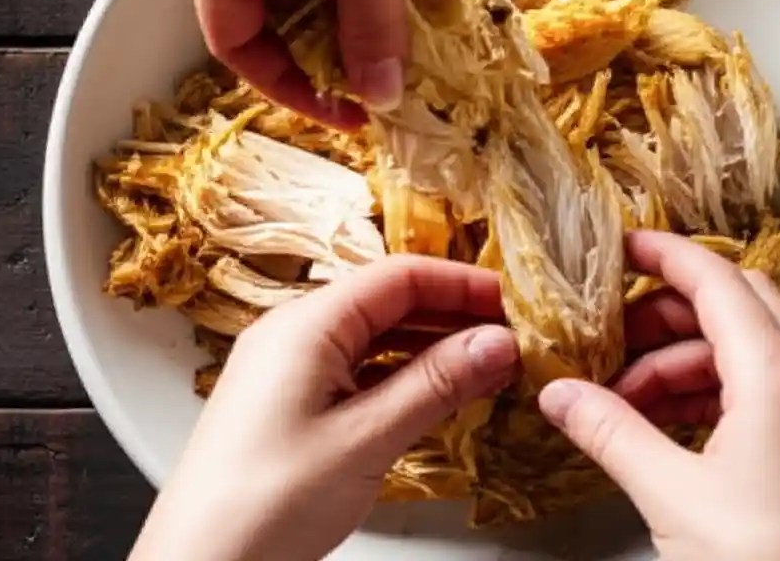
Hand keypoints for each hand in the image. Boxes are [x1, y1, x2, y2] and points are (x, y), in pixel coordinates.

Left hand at [128, 256, 518, 560]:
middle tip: (512, 339)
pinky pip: (358, 371)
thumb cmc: (265, 503)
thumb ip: (435, 385)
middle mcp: (294, 334)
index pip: (398, 276)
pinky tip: (440, 395)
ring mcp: (290, 370)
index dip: (461, 283)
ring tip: (489, 369)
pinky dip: (404, 377)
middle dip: (453, 315)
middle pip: (388, 302)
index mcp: (305, 325)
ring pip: (376, 338)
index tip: (513, 302)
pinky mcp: (291, 405)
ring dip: (432, 348)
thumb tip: (497, 342)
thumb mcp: (364, 440)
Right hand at [540, 231, 779, 560]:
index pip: (715, 280)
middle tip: (616, 328)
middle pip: (738, 302)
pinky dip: (716, 388)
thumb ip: (610, 434)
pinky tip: (670, 422)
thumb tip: (563, 396)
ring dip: (688, 356)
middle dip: (670, 308)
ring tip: (629, 396)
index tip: (624, 248)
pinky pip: (769, 385)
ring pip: (752, 345)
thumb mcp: (672, 497)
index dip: (664, 255)